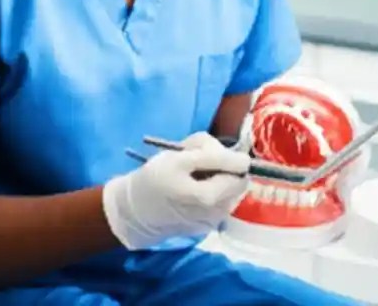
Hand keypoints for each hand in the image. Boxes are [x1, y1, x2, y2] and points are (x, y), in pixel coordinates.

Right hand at [102, 132, 249, 249]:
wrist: (135, 212)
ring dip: (215, 179)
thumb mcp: (178, 158)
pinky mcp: (208, 225)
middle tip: (194, 162)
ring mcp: (214, 221)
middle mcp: (219, 213)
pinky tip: (190, 190)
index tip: (204, 153)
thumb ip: (212, 155)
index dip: (225, 156)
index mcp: (211, 197)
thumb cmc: (153, 180)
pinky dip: (209, 191)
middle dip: (221, 167)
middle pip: (237, 181)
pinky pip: (219, 201)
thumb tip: (242, 159)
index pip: (240, 170)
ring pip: (229, 191)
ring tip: (191, 177)